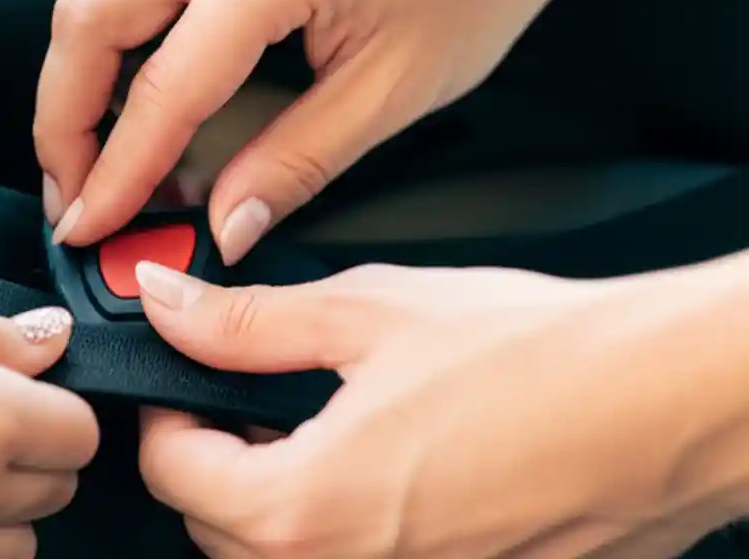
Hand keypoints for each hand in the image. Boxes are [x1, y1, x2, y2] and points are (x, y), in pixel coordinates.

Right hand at [34, 0, 582, 262]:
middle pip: (87, 19)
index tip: (89, 228)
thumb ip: (292, 166)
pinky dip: (115, 48)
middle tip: (77, 197)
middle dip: (63, 120)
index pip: (162, 87)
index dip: (116, 172)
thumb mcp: (389, 94)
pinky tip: (133, 103)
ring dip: (80, 83)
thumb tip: (222, 230)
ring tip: (95, 161)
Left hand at [132, 259, 748, 557]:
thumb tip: (169, 303)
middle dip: (215, 465)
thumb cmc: (543, 359)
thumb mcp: (367, 313)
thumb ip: (246, 321)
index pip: (171, 475)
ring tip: (323, 432)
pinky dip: (343, 532)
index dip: (165, 416)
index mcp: (306, 508)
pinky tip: (388, 475)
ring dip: (274, 506)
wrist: (671, 406)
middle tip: (251, 401)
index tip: (185, 382)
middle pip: (217, 533)